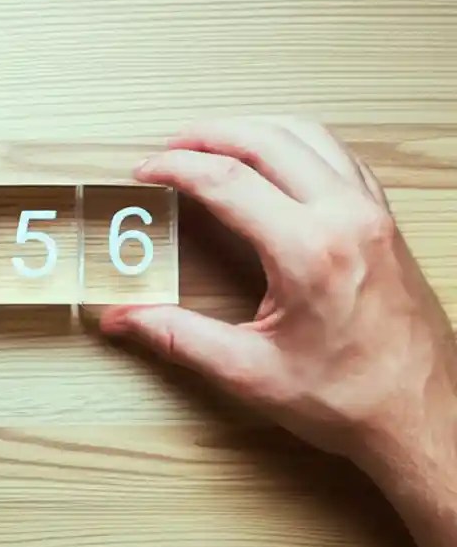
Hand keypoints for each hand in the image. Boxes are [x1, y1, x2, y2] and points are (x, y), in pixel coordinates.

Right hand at [100, 117, 456, 471]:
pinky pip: (338, 156)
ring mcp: (372, 215)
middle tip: (169, 147)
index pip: (227, 180)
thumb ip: (177, 337)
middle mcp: (346, 219)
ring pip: (307, 136)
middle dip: (208, 134)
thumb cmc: (351, 399)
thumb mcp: (249, 372)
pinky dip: (296, 143)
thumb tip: (123, 318)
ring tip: (213, 143)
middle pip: (266, 140)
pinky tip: (273, 160)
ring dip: (253, 129)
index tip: (145, 171)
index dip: (176, 167)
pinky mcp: (385, 223)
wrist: (422, 418)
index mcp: (309, 251)